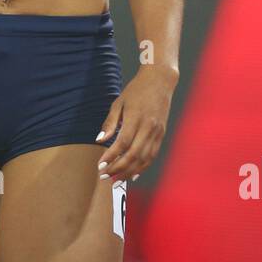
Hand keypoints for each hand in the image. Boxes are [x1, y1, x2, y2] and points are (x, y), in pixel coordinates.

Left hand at [94, 66, 177, 180]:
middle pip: (134, 154)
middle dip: (118, 169)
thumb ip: (110, 123)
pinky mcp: (162, 135)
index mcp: (136, 118)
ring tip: (116, 180)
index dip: (111, 157)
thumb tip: (100, 140)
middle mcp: (149, 127)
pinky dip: (142, 167)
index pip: (123, 143)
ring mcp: (157, 132)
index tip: (100, 165)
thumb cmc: (136, 90)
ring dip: (129, 171)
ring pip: (144, 158)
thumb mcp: (119, 103)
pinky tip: (132, 174)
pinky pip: (152, 155)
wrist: (160, 81)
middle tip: (105, 177)